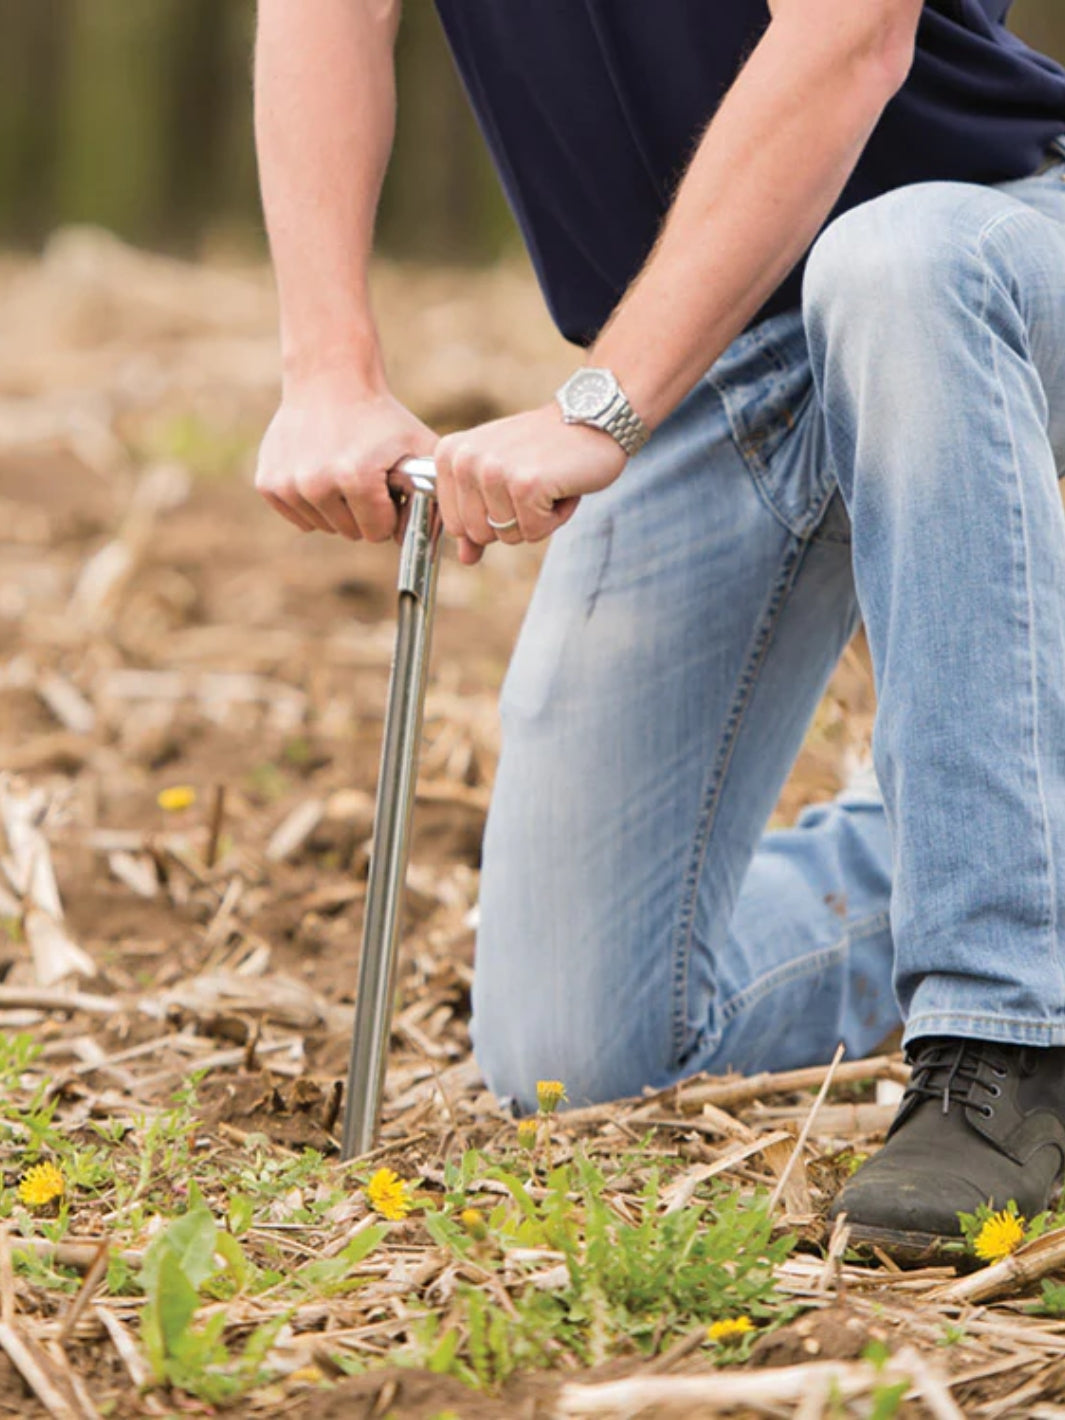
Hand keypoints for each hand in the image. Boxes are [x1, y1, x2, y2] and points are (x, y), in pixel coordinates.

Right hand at [255, 377, 437, 539]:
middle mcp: (317, 484)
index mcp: (356, 478)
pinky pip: (298, 516)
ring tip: (341, 471)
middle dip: (362, 512)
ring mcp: (288, 485)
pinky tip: (318, 471)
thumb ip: (434, 490)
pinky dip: (311, 503)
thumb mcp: (418, 446)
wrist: (329, 379)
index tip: (385, 490)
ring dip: (337, 508)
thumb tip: (434, 536)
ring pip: (324, 526)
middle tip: (363, 477)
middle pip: (350, 532)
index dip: (387, 514)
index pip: (377, 533)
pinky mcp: (268, 484)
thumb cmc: (379, 416)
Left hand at [434, 404, 627, 564]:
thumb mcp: (501, 477)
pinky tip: (560, 486)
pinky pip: (534, 532)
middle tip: (532, 484)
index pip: (456, 525)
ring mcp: (494, 472)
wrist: (592, 418)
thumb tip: (466, 559)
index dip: (490, 518)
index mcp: (449, 455)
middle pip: (480, 535)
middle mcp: (465, 460)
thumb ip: (477, 517)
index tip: (511, 485)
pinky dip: (555, 518)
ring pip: (508, 536)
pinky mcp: (526, 485)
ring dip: (537, 518)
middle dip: (514, 522)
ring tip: (546, 482)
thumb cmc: (544, 449)